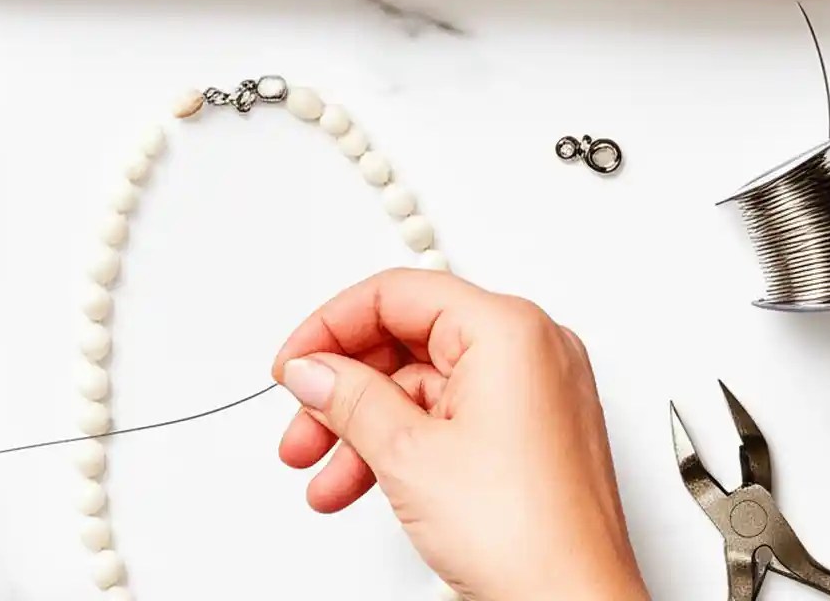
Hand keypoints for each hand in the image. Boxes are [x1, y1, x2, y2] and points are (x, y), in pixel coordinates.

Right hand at [272, 269, 647, 600]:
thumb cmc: (526, 535)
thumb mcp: (408, 454)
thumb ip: (349, 397)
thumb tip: (313, 369)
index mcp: (509, 331)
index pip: (399, 295)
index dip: (332, 327)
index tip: (295, 364)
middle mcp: (530, 351)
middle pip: (407, 342)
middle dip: (344, 391)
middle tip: (303, 426)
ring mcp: (534, 395)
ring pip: (422, 389)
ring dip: (364, 430)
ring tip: (325, 476)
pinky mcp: (530, 434)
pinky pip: (450, 420)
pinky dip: (402, 447)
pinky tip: (363, 481)